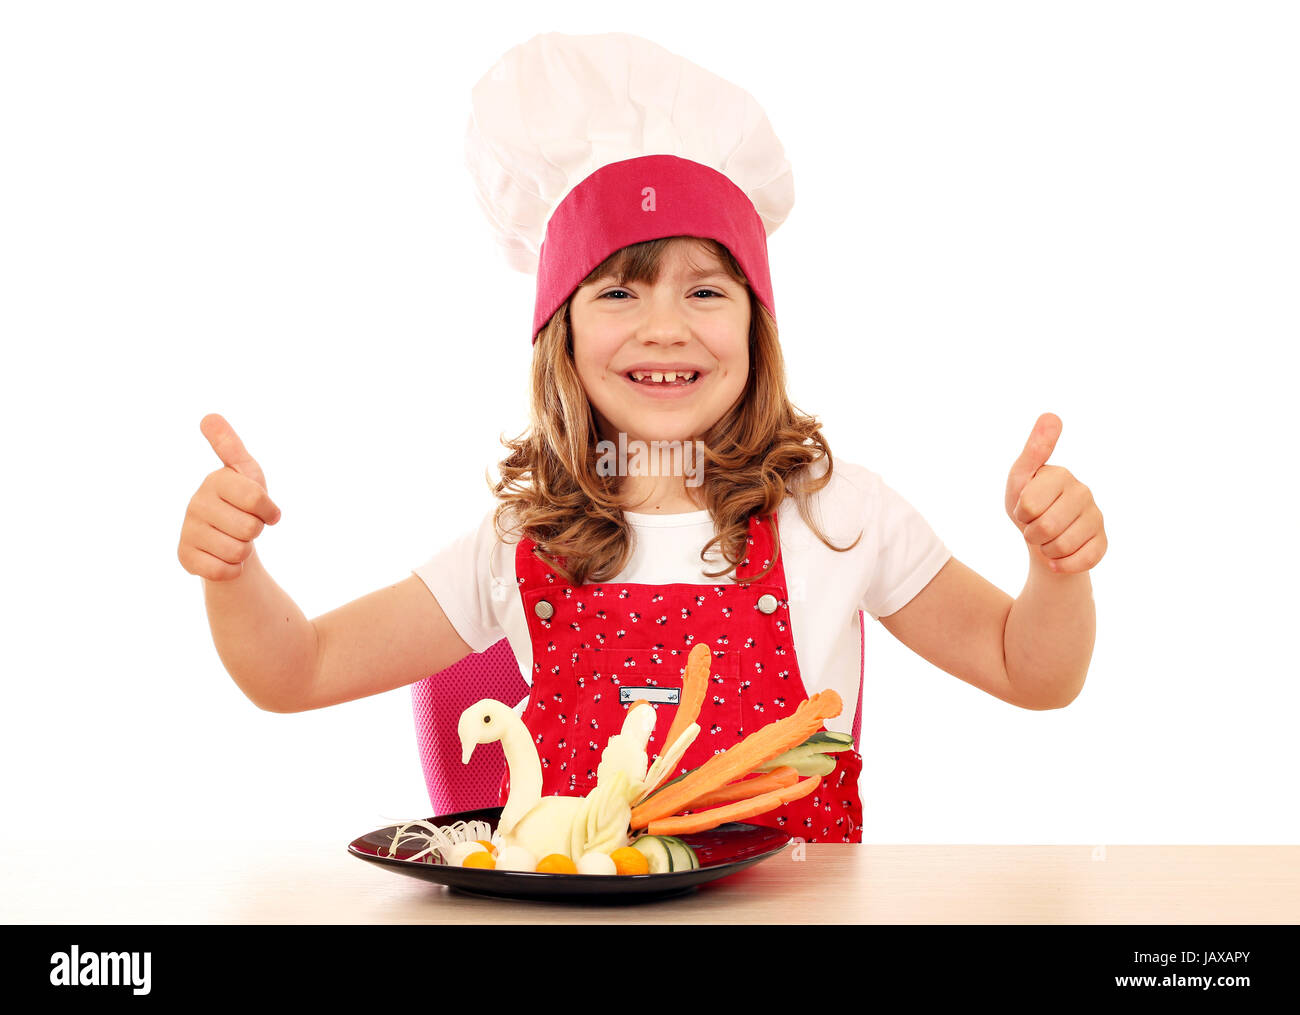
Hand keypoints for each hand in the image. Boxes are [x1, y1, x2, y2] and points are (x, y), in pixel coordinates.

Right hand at [177, 414, 281, 580]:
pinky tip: (223, 558)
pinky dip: (233, 569)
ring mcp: (188, 531)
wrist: (228, 540)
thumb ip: (231, 446)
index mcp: (215, 481)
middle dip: (256, 532)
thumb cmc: (242, 504)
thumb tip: (208, 416)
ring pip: (237, 551)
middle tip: (245, 525)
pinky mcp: (184, 557)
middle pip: (249, 528)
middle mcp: (196, 503)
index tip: (265, 510)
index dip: (268, 510)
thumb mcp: (245, 473)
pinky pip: (223, 571)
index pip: (256, 499)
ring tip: (234, 539)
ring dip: (245, 551)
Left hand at [1004, 413, 1106, 573]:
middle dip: (1031, 534)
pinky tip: (1058, 558)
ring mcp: (1096, 518)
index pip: (1028, 504)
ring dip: (1045, 550)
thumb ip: (1034, 450)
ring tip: (1047, 540)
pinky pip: (1080, 561)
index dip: (1020, 514)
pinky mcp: (1103, 543)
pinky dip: (1061, 565)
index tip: (1025, 509)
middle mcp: (1084, 492)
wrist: (1043, 541)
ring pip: (1061, 546)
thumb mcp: (1021, 479)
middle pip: (1045, 527)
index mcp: (1062, 475)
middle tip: (1034, 527)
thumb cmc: (1029, 507)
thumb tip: (1052, 414)